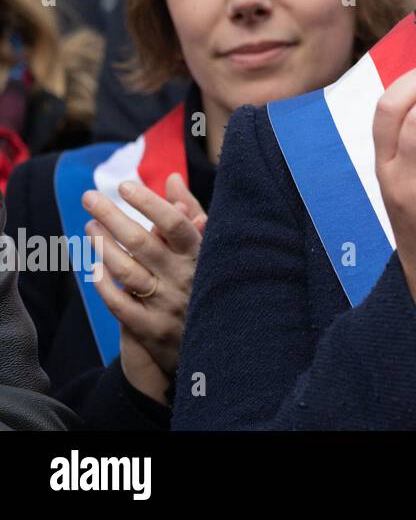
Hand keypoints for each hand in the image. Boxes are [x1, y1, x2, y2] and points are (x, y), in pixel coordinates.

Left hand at [83, 173, 204, 403]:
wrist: (219, 342)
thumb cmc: (207, 281)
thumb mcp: (207, 248)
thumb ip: (189, 213)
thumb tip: (172, 179)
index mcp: (201, 255)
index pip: (176, 224)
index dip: (149, 203)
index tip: (125, 186)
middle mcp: (185, 278)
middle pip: (143, 243)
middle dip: (112, 217)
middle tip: (89, 197)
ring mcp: (167, 305)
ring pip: (127, 272)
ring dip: (103, 247)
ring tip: (89, 226)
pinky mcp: (152, 330)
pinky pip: (119, 306)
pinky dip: (103, 285)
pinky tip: (91, 267)